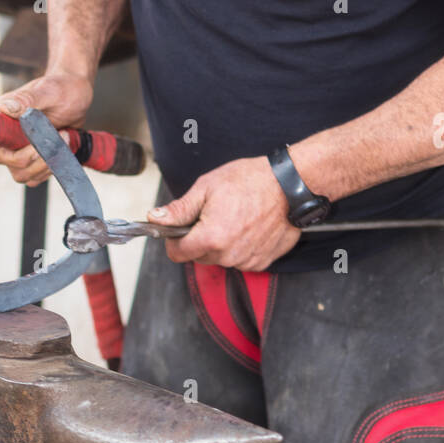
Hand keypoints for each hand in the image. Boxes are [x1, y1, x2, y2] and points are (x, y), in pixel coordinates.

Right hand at [0, 70, 93, 186]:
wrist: (76, 94)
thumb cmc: (61, 88)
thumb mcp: (47, 91)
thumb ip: (26, 99)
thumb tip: (6, 107)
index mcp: (2, 117)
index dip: (9, 150)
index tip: (34, 143)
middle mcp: (7, 135)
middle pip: (7, 162)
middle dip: (34, 159)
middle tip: (56, 141)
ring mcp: (19, 149)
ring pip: (22, 174)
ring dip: (46, 164)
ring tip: (64, 139)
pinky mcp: (33, 158)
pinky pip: (35, 177)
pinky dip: (50, 169)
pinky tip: (62, 151)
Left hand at [149, 156, 300, 270]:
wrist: (289, 185)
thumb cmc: (250, 181)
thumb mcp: (207, 187)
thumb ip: (179, 209)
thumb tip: (154, 218)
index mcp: (211, 238)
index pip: (177, 254)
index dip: (174, 240)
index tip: (180, 228)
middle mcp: (228, 255)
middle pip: (198, 257)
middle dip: (198, 239)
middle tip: (212, 214)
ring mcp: (247, 261)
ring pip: (220, 258)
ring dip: (220, 243)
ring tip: (233, 217)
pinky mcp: (262, 262)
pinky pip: (240, 259)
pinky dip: (239, 246)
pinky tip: (248, 226)